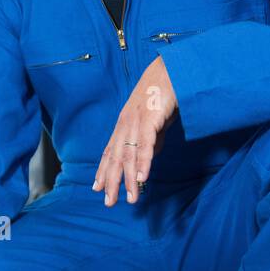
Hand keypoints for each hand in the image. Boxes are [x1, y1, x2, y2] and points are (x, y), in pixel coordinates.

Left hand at [93, 55, 178, 205]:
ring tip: (130, 198)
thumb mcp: (155, 120)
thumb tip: (150, 155)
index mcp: (124, 124)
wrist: (171, 68)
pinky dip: (143, 161)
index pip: (110, 151)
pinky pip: (146, 143)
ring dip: (129, 178)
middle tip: (109, 202)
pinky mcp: (151, 117)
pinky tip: (142, 177)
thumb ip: (152, 137)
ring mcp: (136, 120)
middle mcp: (126, 123)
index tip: (98, 188)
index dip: (103, 170)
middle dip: (111, 181)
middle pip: (115, 157)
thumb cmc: (163, 93)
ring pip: (129, 154)